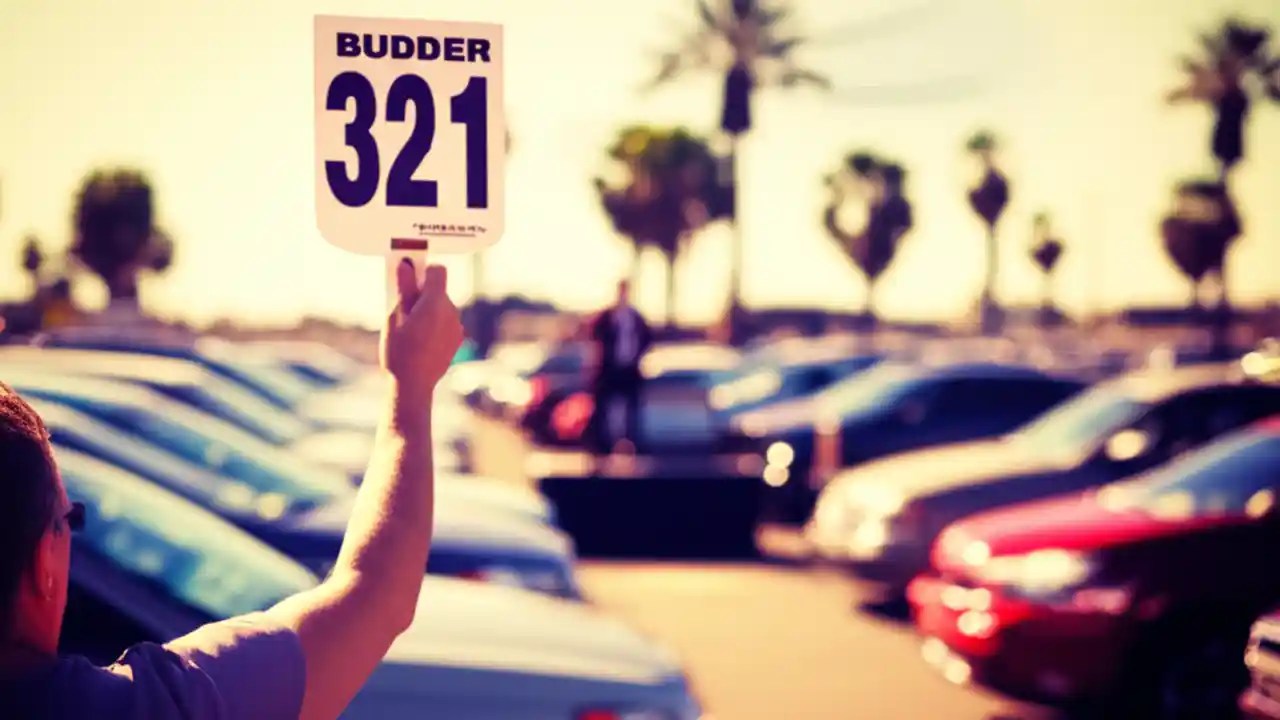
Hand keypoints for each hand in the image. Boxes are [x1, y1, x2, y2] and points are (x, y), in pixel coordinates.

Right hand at [381, 259, 463, 402]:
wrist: (414, 385)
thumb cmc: (400, 351)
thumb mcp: (395, 317)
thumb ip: (403, 289)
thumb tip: (405, 264)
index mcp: (435, 303)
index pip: (438, 271)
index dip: (423, 272)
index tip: (408, 279)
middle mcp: (451, 312)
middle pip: (439, 290)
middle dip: (423, 294)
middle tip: (403, 310)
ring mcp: (456, 326)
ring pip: (442, 307)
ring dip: (429, 310)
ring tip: (410, 329)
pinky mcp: (457, 339)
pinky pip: (446, 322)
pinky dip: (435, 324)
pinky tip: (421, 341)